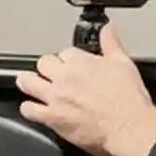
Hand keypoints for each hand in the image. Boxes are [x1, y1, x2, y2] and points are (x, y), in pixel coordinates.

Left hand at [16, 24, 155, 155]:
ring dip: (28, 81)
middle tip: (50, 73)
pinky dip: (28, 109)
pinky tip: (31, 108)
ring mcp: (55, 97)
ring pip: (28, 82)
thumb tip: (108, 29)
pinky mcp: (52, 117)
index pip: (65, 52)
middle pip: (43, 63)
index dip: (68, 59)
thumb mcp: (123, 63)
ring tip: (29, 82)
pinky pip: (29, 110)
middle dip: (47, 67)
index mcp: (79, 62)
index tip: (72, 64)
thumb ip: (112, 43)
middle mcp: (64, 77)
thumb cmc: (128, 99)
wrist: (128, 126)